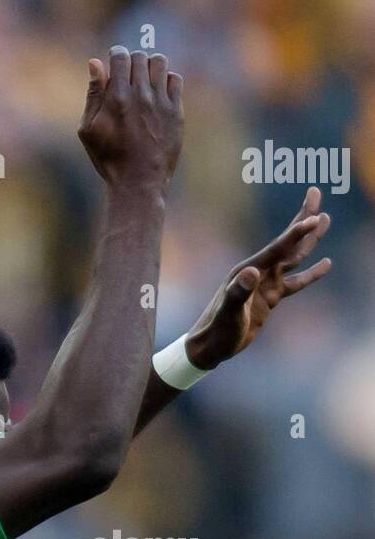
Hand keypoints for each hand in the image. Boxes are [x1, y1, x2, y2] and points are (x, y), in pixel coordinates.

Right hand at [79, 46, 183, 189]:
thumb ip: (93, 94)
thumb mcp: (89, 129)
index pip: (120, 56)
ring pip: (160, 62)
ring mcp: (161, 103)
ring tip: (144, 79)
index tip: (114, 60)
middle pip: (139, 56)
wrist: (139, 182)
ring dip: (150, 65)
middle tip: (128, 74)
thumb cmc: (109, 157)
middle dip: (131, 60)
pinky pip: (175, 79)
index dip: (116, 53)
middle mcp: (140, 96)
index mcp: (116, 98)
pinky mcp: (176, 112)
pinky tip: (158, 92)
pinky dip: (166, 79)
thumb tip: (95, 62)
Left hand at [185, 188, 331, 369]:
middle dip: (303, 218)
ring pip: (294, 257)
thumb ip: (238, 292)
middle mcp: (258, 271)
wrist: (211, 345)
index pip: (278, 247)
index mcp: (248, 271)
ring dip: (310, 240)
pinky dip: (312, 273)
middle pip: (287, 242)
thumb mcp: (229, 312)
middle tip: (316, 193)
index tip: (314, 217)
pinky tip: (326, 264)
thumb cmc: (217, 329)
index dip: (297, 232)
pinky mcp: (270, 297)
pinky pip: (296, 282)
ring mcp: (265, 284)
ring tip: (325, 219)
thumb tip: (252, 272)